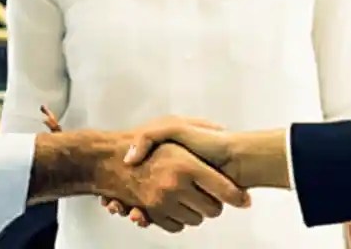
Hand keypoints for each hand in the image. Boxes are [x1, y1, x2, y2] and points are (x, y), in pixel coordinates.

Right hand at [104, 120, 240, 228]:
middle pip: (213, 210)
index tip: (245, 200)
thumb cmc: (139, 140)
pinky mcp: (152, 214)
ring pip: (195, 219)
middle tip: (213, 194)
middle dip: (215, 203)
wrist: (106, 160)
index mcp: (186, 164)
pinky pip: (177, 225)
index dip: (237, 197)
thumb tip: (223, 131)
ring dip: (197, 211)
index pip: (224, 189)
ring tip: (192, 196)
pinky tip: (177, 203)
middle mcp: (176, 185)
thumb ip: (200, 127)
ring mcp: (163, 202)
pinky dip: (179, 218)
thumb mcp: (172, 125)